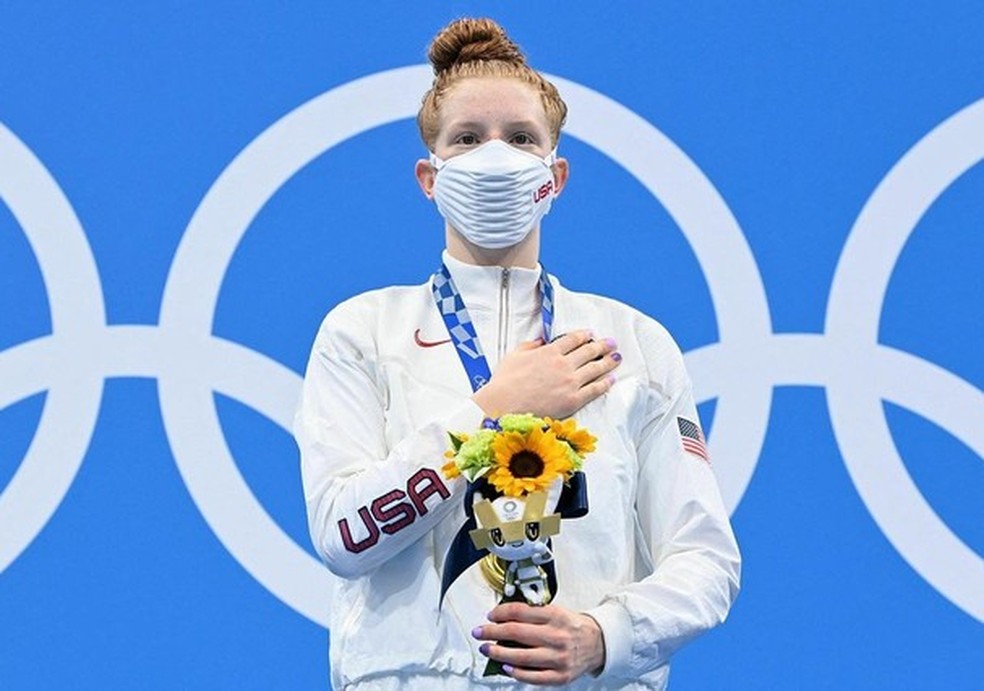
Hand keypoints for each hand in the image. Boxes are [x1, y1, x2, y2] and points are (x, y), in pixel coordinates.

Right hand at [472, 330, 620, 418]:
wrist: (504, 405)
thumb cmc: (504, 382)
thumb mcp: (514, 355)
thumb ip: (530, 346)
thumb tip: (541, 341)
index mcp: (549, 351)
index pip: (573, 339)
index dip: (584, 335)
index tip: (591, 333)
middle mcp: (563, 364)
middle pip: (589, 351)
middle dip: (602, 345)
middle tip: (611, 343)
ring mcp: (570, 382)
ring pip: (595, 368)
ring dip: (608, 361)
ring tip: (616, 357)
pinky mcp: (573, 400)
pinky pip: (594, 389)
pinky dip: (605, 383)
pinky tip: (611, 379)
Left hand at [473, 602, 605, 685]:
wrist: (599, 643)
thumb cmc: (573, 626)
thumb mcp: (557, 611)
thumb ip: (534, 614)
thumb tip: (504, 617)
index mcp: (555, 616)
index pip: (520, 612)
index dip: (500, 613)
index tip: (490, 616)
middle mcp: (556, 636)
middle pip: (516, 632)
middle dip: (492, 632)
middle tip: (479, 632)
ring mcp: (558, 658)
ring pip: (521, 656)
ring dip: (499, 652)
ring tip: (487, 649)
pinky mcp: (560, 676)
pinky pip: (533, 676)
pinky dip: (517, 672)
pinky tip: (505, 667)